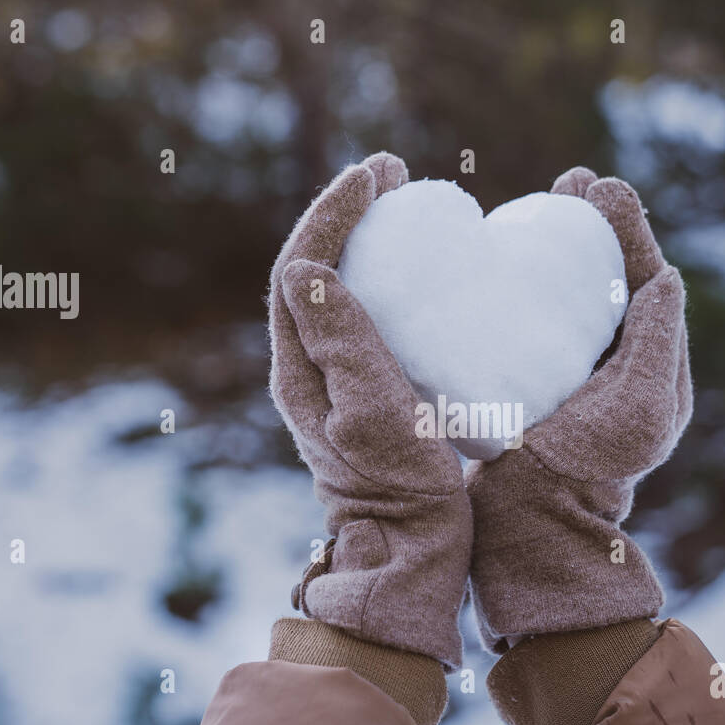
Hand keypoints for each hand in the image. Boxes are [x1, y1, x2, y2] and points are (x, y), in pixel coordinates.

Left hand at [268, 153, 470, 668]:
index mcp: (300, 370)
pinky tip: (424, 273)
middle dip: (345, 213)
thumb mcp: (373, 414)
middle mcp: (308, 369)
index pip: (300, 267)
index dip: (333, 213)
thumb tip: (306, 267)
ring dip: (363, 240)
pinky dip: (388, 280)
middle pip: (312, 269)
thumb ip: (342, 345)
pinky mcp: (367, 393)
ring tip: (404, 203)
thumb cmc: (401, 487)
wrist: (408, 551)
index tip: (378, 176)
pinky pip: (367, 316)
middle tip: (390, 173)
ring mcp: (335, 382)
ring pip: (338, 289)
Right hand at [466, 167, 691, 649]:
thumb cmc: (585, 472)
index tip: (598, 185)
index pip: (648, 281)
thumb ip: (654, 346)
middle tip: (571, 180)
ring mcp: (581, 376)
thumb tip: (667, 279)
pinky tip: (506, 260)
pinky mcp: (542, 384)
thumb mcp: (635, 411)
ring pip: (580, 294)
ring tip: (544, 200)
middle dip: (598, 225)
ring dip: (567, 245)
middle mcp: (623, 366)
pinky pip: (544, 321)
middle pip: (615, 278)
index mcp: (654, 368)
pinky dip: (533, 284)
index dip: (628, 230)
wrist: (534, 526)